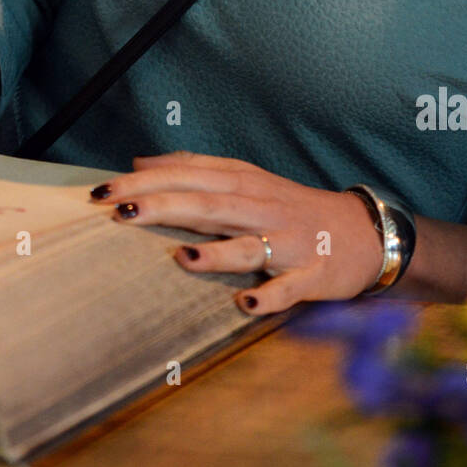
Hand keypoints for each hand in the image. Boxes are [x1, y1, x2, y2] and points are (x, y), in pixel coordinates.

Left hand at [90, 150, 384, 312]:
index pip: (189, 175)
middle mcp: (262, 207)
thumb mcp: (245, 179)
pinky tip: (246, 302)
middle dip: (163, 205)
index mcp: (243, 182)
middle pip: (209, 204)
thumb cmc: (290, 207)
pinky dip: (269, 295)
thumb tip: (140, 164)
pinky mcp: (312, 275)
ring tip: (180, 256)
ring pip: (248, 245)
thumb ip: (195, 169)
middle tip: (118, 211)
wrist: (363, 232)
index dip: (145, 181)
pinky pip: (289, 287)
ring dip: (216, 252)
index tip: (102, 191)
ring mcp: (288, 242)